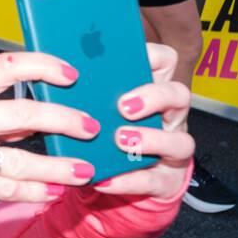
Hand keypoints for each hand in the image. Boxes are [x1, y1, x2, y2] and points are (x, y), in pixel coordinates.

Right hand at [0, 51, 99, 206]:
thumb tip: (50, 108)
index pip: (4, 67)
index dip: (42, 66)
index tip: (71, 75)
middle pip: (21, 114)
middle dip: (64, 120)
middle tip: (91, 127)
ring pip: (19, 160)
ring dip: (58, 167)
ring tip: (84, 169)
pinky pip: (6, 189)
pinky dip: (35, 191)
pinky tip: (55, 191)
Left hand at [90, 43, 193, 200]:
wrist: (123, 177)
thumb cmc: (108, 132)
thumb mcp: (100, 109)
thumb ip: (90, 94)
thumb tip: (56, 77)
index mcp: (152, 91)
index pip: (165, 62)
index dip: (154, 56)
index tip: (135, 57)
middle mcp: (169, 117)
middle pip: (179, 95)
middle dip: (154, 97)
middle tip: (123, 106)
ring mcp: (172, 149)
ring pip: (181, 141)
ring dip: (150, 140)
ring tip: (119, 140)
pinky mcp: (166, 180)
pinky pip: (154, 180)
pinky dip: (128, 180)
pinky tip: (104, 179)